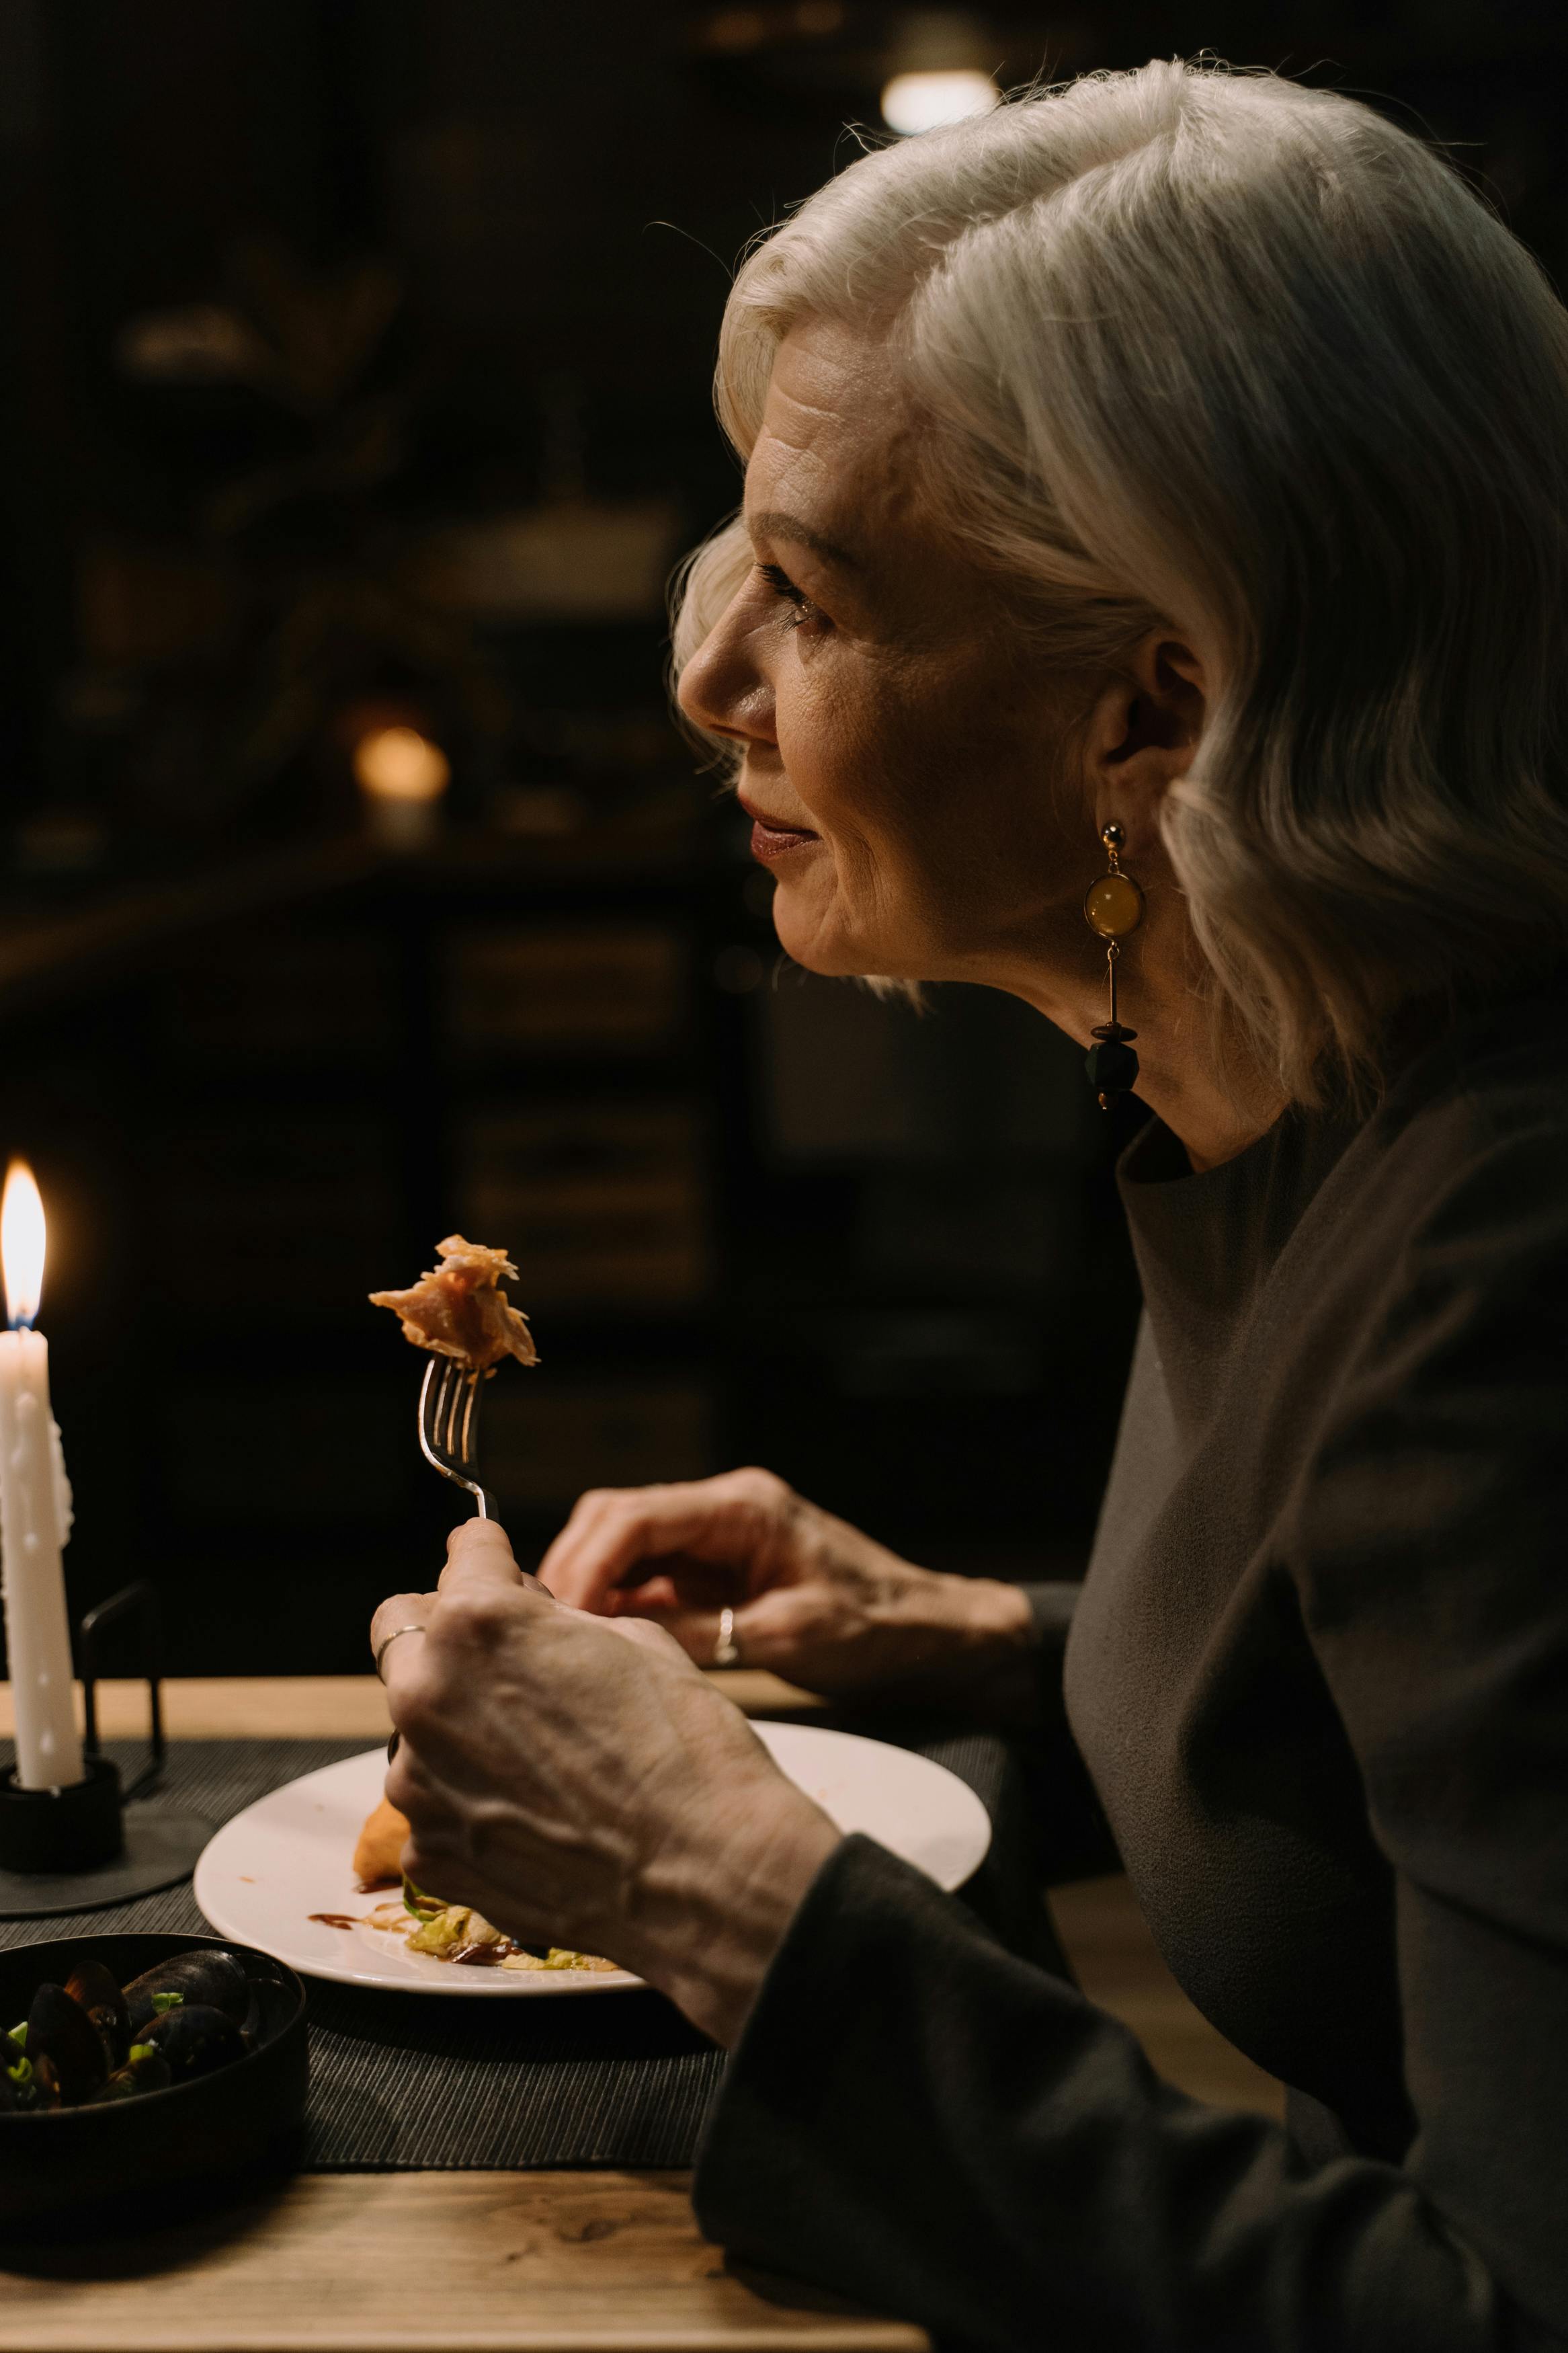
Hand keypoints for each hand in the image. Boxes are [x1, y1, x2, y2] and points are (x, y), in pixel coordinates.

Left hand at [371, 1520, 841, 2044]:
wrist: (707, 1876)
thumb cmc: (687, 1750)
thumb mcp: (632, 1640)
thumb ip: (553, 1620)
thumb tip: (525, 1616)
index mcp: (478, 1623)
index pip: (463, 1552)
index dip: (488, 1555)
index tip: (491, 1561)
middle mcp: (427, 1694)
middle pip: (401, 1629)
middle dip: (448, 1631)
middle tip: (505, 1655)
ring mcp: (418, 1781)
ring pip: (415, 1723)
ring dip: (458, 1722)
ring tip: (539, 1756)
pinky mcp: (428, 1851)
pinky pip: (434, 1801)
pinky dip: (470, 1799)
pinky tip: (536, 1813)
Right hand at [539, 1467, 1037, 1711]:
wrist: (929, 1630)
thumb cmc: (876, 1629)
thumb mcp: (790, 1638)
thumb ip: (705, 1635)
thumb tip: (621, 1639)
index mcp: (743, 1509)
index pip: (636, 1517)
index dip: (585, 1563)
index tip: (556, 1614)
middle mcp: (724, 1507)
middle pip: (617, 1519)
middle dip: (573, 1568)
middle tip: (544, 1629)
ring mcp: (720, 1534)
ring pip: (627, 1544)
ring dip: (591, 1586)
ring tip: (564, 1641)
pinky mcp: (720, 1566)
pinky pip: (653, 1574)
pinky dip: (621, 1603)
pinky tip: (602, 1642)